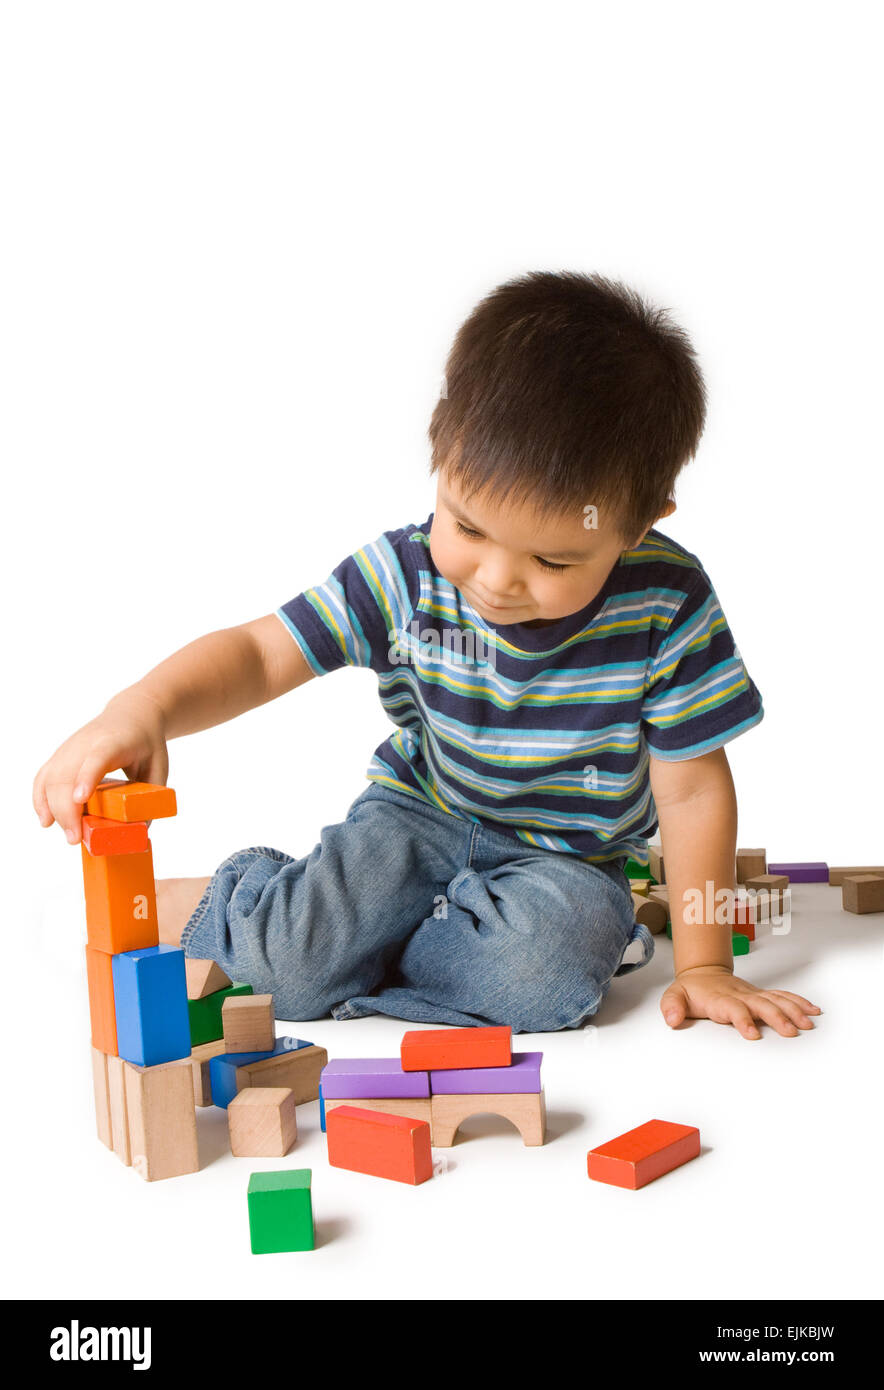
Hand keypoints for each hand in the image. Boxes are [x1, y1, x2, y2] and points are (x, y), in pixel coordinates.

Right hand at [32, 689, 168, 844]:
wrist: (132, 714)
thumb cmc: (146, 742)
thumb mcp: (158, 767)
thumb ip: (151, 797)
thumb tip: (139, 831)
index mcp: (113, 743)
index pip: (97, 759)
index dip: (86, 778)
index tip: (80, 799)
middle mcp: (86, 743)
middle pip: (67, 775)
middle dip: (67, 810)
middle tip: (76, 838)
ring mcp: (69, 748)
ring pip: (51, 779)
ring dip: (54, 810)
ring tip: (69, 834)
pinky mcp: (60, 755)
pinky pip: (43, 778)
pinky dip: (40, 800)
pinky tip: (46, 820)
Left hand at [660, 965, 821, 1039]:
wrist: (703, 972)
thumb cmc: (691, 989)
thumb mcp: (674, 995)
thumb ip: (671, 1006)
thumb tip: (671, 1019)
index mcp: (720, 998)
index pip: (733, 1008)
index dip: (743, 1019)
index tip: (753, 1034)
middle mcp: (740, 995)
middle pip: (761, 1004)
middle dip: (777, 1017)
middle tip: (791, 1032)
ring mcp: (753, 994)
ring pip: (776, 999)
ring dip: (793, 1010)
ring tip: (808, 1023)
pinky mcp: (761, 995)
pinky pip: (782, 996)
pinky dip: (798, 1002)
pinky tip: (813, 1011)